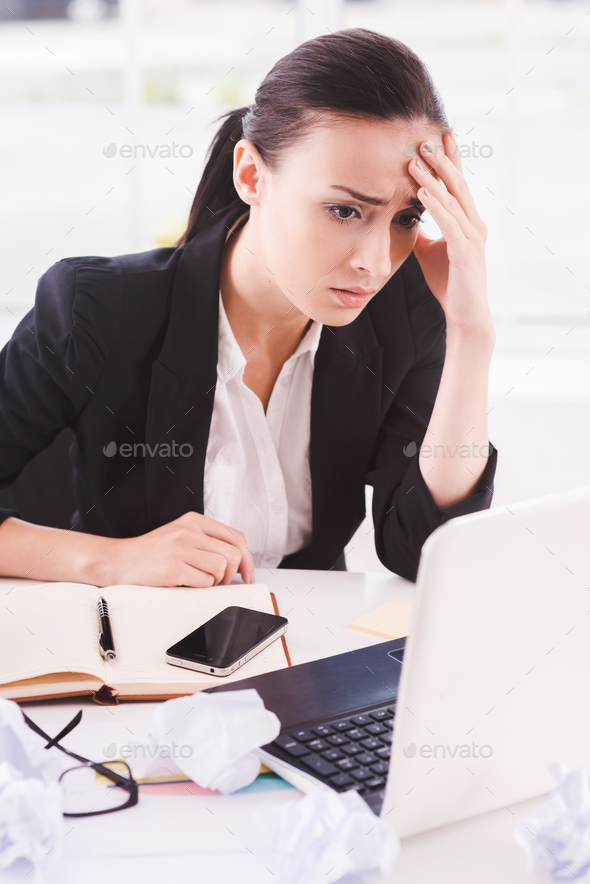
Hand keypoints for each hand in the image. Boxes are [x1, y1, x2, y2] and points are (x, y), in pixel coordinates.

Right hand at [107, 511, 254, 586]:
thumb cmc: (151, 553)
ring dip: (216, 581)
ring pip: (221, 567)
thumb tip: (238, 561)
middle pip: (233, 554)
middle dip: (231, 573)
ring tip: (201, 581)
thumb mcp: (181, 536)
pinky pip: (204, 581)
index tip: (247, 574)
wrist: (118, 561)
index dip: (247, 559)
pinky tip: (187, 584)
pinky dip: (201, 588)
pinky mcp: (172, 567)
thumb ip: (207, 542)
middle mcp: (188, 531)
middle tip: (220, 581)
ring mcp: (180, 548)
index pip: (236, 537)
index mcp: (194, 521)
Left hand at [408, 132, 492, 336]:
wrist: (466, 315)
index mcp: (467, 222)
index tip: (439, 136)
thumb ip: (422, 232)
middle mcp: (474, 225)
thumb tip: (406, 217)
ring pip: (452, 201)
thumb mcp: (430, 252)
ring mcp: (472, 238)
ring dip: (433, 180)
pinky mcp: (466, 254)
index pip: (458, 185)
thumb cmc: (450, 283)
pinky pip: (450, 225)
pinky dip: (437, 208)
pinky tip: (423, 194)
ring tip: (415, 161)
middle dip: (441, 161)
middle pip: (457, 185)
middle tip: (424, 138)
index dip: (450, 160)